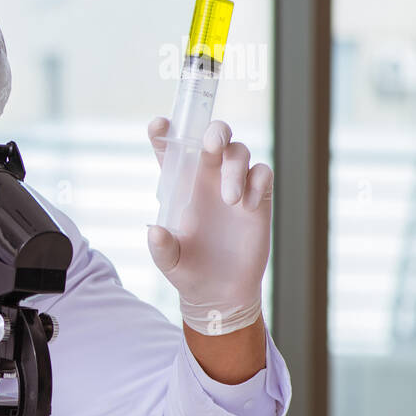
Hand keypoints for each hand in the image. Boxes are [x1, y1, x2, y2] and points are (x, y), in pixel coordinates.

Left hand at [146, 117, 272, 334]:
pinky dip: (256, 181)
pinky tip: (246, 206)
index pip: (170, 151)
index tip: (158, 124)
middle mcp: (206, 178)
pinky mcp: (258, 198)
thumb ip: (161, 247)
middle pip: (213, 137)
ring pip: (238, 152)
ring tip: (230, 201)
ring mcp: (234, 185)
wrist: (221, 291)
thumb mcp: (169, 262)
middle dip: (214, 131)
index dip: (163, 133)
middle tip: (212, 145)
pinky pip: (262, 174)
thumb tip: (154, 231)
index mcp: (179, 185)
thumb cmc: (189, 270)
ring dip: (235, 168)